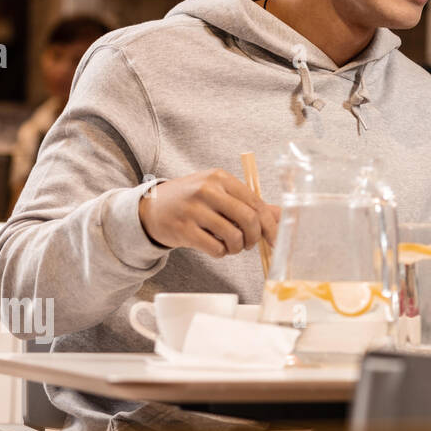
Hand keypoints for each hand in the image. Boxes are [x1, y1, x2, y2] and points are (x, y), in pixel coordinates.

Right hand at [138, 169, 279, 257]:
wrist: (151, 208)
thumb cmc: (193, 201)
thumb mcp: (219, 194)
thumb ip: (249, 203)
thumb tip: (280, 216)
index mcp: (220, 178)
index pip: (256, 203)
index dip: (270, 225)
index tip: (275, 240)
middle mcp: (207, 190)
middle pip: (248, 220)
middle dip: (255, 238)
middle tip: (249, 244)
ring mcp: (193, 209)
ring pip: (233, 236)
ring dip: (237, 248)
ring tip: (230, 245)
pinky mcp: (182, 229)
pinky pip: (215, 248)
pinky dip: (220, 253)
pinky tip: (215, 248)